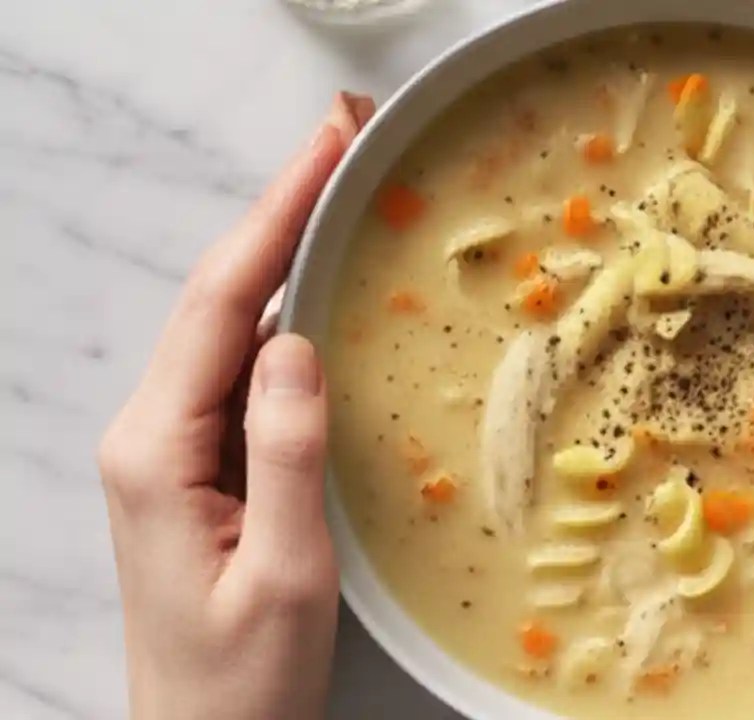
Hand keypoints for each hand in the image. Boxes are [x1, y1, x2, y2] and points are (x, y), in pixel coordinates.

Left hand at [98, 93, 373, 719]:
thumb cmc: (242, 682)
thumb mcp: (283, 576)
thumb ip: (286, 455)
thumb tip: (299, 344)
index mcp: (158, 449)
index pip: (222, 303)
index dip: (277, 215)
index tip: (329, 149)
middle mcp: (149, 432)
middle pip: (215, 298)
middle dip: (278, 212)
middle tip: (343, 144)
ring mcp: (167, 446)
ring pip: (226, 327)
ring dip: (281, 255)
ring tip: (341, 196)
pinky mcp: (194, 464)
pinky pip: (239, 369)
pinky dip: (283, 314)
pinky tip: (322, 291)